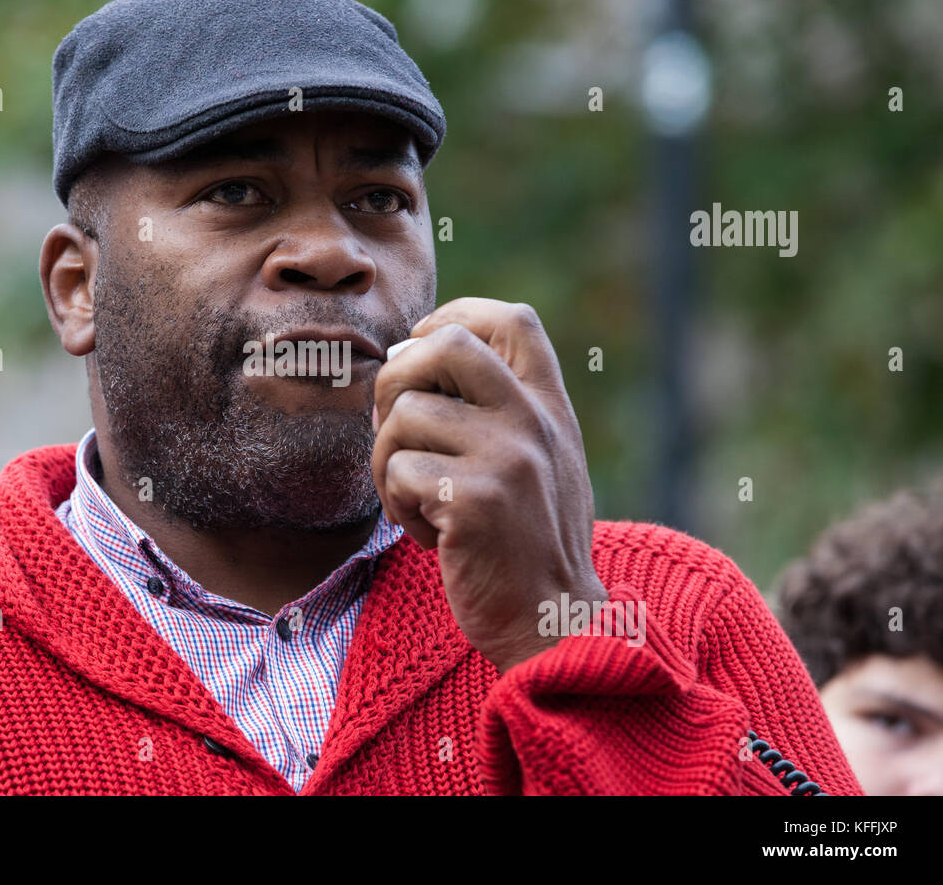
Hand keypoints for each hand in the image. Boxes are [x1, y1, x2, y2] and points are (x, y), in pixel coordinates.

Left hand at [371, 297, 606, 674]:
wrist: (555, 625)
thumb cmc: (528, 544)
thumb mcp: (539, 463)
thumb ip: (496, 411)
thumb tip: (403, 359)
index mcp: (550, 407)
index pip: (510, 319)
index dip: (453, 316)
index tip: (422, 350)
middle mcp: (533, 420)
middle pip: (444, 343)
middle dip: (396, 378)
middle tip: (395, 430)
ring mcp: (507, 457)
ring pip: (403, 414)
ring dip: (388, 462)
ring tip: (419, 502)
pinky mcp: (475, 499)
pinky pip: (398, 471)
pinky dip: (397, 506)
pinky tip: (430, 535)